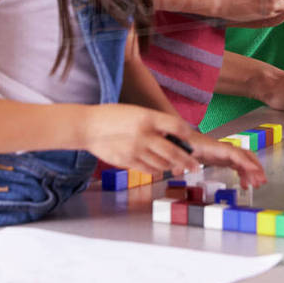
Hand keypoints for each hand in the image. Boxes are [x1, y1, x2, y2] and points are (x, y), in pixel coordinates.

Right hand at [83, 104, 200, 175]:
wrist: (87, 127)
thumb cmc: (113, 116)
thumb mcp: (137, 112)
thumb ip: (155, 123)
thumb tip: (173, 136)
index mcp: (148, 117)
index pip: (177, 127)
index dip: (187, 134)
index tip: (191, 139)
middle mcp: (144, 134)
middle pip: (174, 151)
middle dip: (187, 161)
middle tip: (195, 166)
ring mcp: (136, 150)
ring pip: (162, 163)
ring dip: (172, 166)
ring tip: (177, 167)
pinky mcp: (127, 161)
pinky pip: (148, 169)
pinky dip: (157, 170)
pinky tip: (160, 168)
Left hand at [187, 134, 266, 186]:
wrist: (181, 138)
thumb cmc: (183, 143)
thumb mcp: (181, 152)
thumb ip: (180, 161)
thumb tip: (178, 170)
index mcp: (216, 148)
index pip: (236, 154)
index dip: (247, 163)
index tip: (256, 172)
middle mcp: (224, 149)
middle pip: (245, 156)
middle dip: (255, 168)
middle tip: (262, 180)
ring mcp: (225, 153)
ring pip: (244, 161)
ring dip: (252, 172)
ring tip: (256, 185)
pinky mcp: (223, 158)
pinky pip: (239, 165)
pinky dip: (244, 174)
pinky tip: (244, 184)